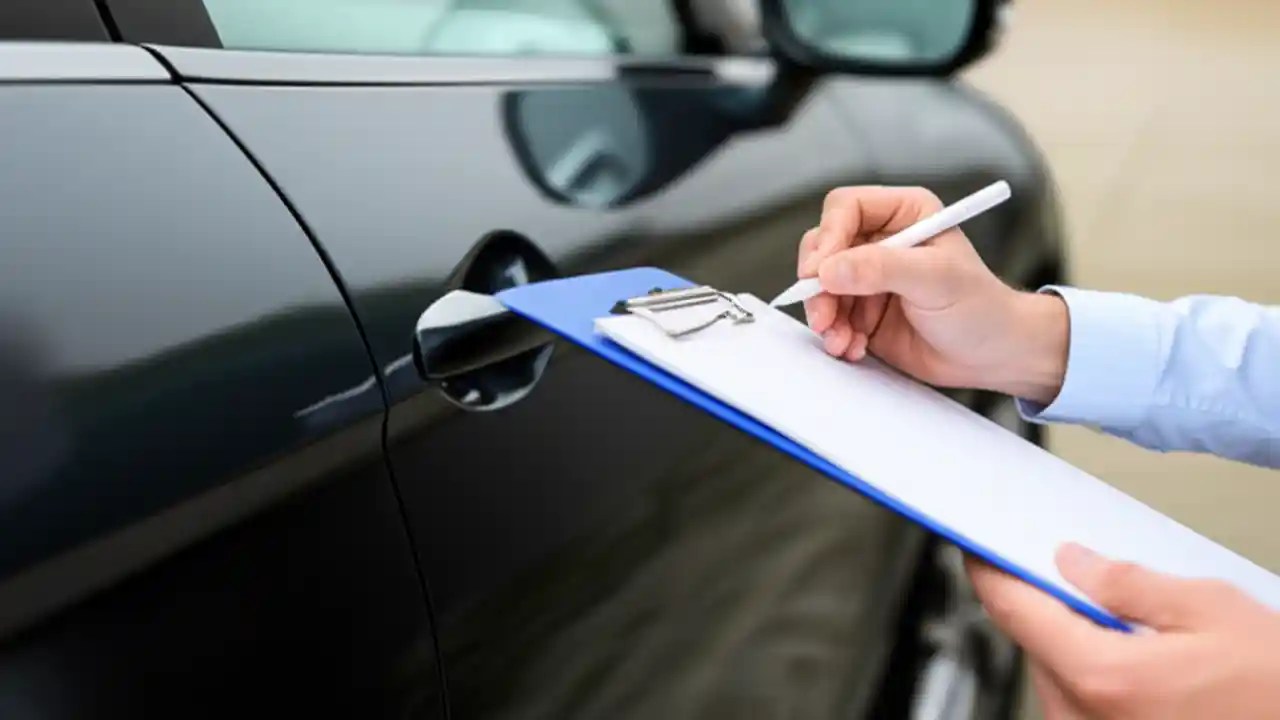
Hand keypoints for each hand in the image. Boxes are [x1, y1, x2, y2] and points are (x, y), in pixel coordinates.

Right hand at [798, 186, 1068, 402]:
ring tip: (842, 340)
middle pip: (823, 248)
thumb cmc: (980, 308)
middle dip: (818, 284)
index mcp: (904, 213)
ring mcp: (868, 278)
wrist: (992, 356)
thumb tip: (829, 269)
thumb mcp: (935, 279)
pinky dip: (835, 335)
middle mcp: (881, 241)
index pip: (846, 209)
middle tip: (824, 314)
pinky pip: (830, 316)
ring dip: (825, 316)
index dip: (829, 238)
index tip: (822, 273)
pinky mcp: (862, 311)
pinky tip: (854, 348)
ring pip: (820, 286)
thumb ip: (881, 268)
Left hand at [968, 545, 1279, 718]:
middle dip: (1049, 602)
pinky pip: (1076, 697)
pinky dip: (1092, 670)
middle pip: (1032, 639)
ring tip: (1135, 627)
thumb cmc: (1274, 689)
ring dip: (1074, 640)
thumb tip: (1073, 562)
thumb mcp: (1210, 610)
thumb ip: (1128, 581)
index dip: (987, 568)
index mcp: (1099, 675)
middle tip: (1080, 574)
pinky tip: (1138, 660)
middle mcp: (1082, 715)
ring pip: (1053, 669)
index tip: (974, 543)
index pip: (1010, 608)